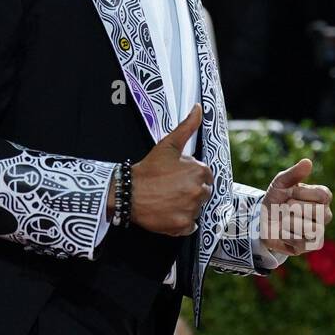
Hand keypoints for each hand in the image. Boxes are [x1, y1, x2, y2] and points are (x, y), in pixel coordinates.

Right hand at [130, 103, 212, 236]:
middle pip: (203, 194)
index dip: (191, 177)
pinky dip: (182, 222)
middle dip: (190, 192)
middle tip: (171, 190)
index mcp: (199, 171)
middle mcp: (198, 191)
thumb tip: (198, 108)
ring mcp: (191, 209)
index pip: (205, 177)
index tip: (177, 179)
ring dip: (186, 207)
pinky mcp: (183, 226)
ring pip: (197, 209)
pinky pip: (190, 226)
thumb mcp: (168, 145)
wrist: (128, 193)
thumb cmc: (148, 170)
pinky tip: (169, 213)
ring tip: (168, 200)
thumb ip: (186, 127)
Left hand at [260, 157, 332, 254]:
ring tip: (282, 220)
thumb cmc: (276, 199)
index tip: (291, 193)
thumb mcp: (280, 183)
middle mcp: (325, 215)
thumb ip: (293, 173)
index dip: (303, 194)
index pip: (323, 195)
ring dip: (289, 222)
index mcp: (322, 198)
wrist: (262, 219)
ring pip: (310, 228)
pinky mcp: (309, 246)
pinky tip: (282, 232)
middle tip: (284, 208)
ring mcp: (319, 232)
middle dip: (294, 208)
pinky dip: (286, 236)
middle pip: (318, 212)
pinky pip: (301, 242)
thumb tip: (307, 161)